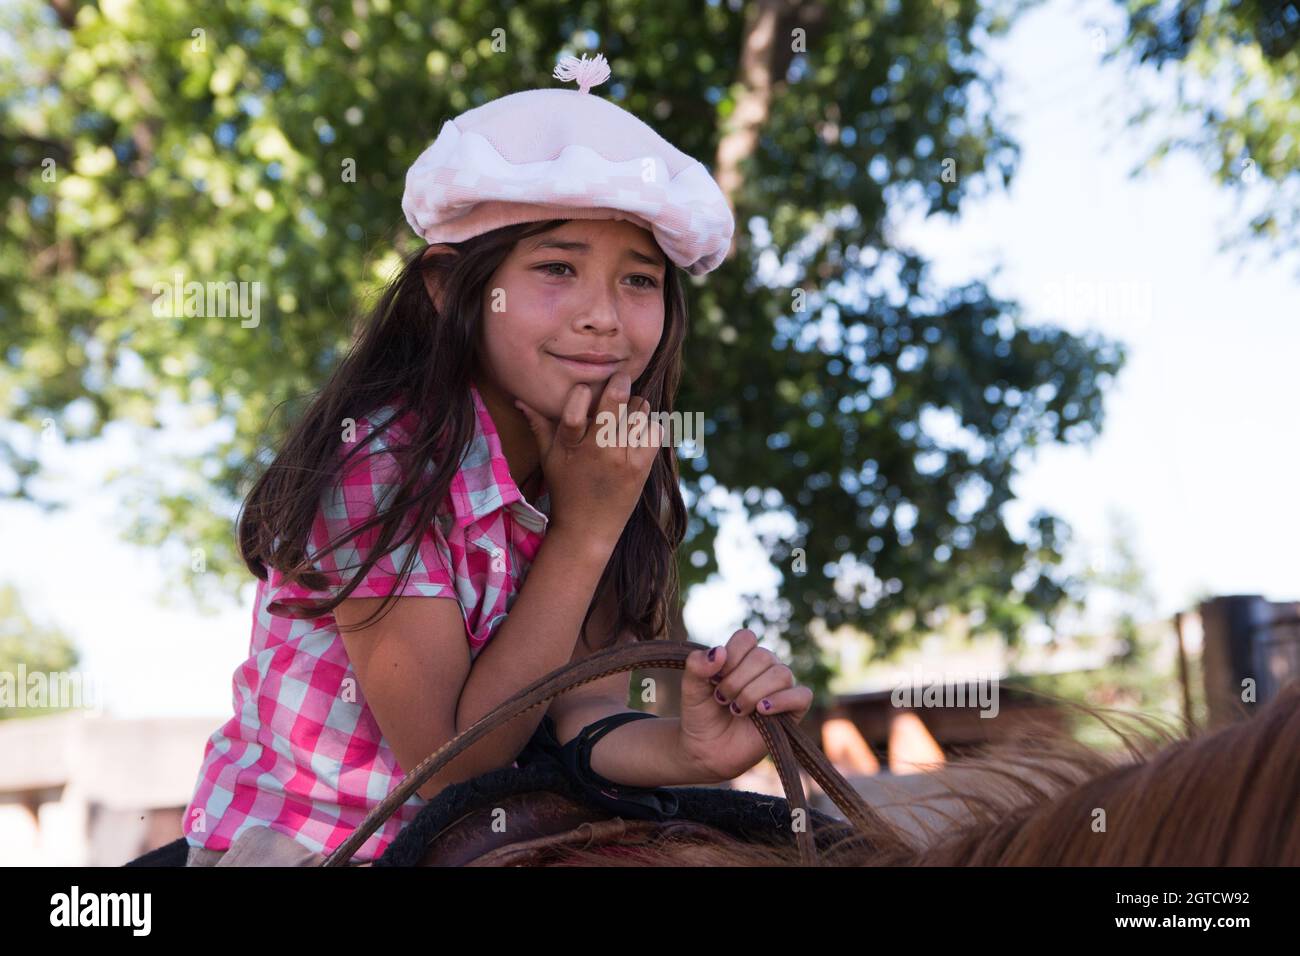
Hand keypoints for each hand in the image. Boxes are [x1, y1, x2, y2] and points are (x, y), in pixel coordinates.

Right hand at [515, 371, 661, 546]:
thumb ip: (539, 426)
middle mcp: (597, 450)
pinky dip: (649, 426)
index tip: (586, 388)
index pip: (574, 410)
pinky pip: (655, 430)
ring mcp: (623, 458)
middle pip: (615, 403)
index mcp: (570, 446)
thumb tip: (521, 399)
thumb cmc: (565, 489)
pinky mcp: (642, 467)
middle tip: (621, 378)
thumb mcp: (548, 458)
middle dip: (620, 383)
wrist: (588, 530)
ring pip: (639, 411)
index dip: (582, 392)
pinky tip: (639, 432)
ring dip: (635, 407)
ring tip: (628, 413)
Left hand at [677, 629, 813, 781]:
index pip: (746, 638)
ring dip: (753, 693)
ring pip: (781, 674)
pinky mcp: (792, 711)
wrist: (706, 751)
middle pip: (763, 656)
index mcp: (742, 657)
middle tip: (722, 700)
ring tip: (736, 710)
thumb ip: (697, 666)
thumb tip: (719, 651)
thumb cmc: (701, 715)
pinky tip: (762, 710)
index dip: (731, 656)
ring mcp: (780, 689)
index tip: (715, 678)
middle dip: (737, 681)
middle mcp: (764, 668)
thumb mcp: (691, 689)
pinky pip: (802, 696)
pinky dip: (783, 700)